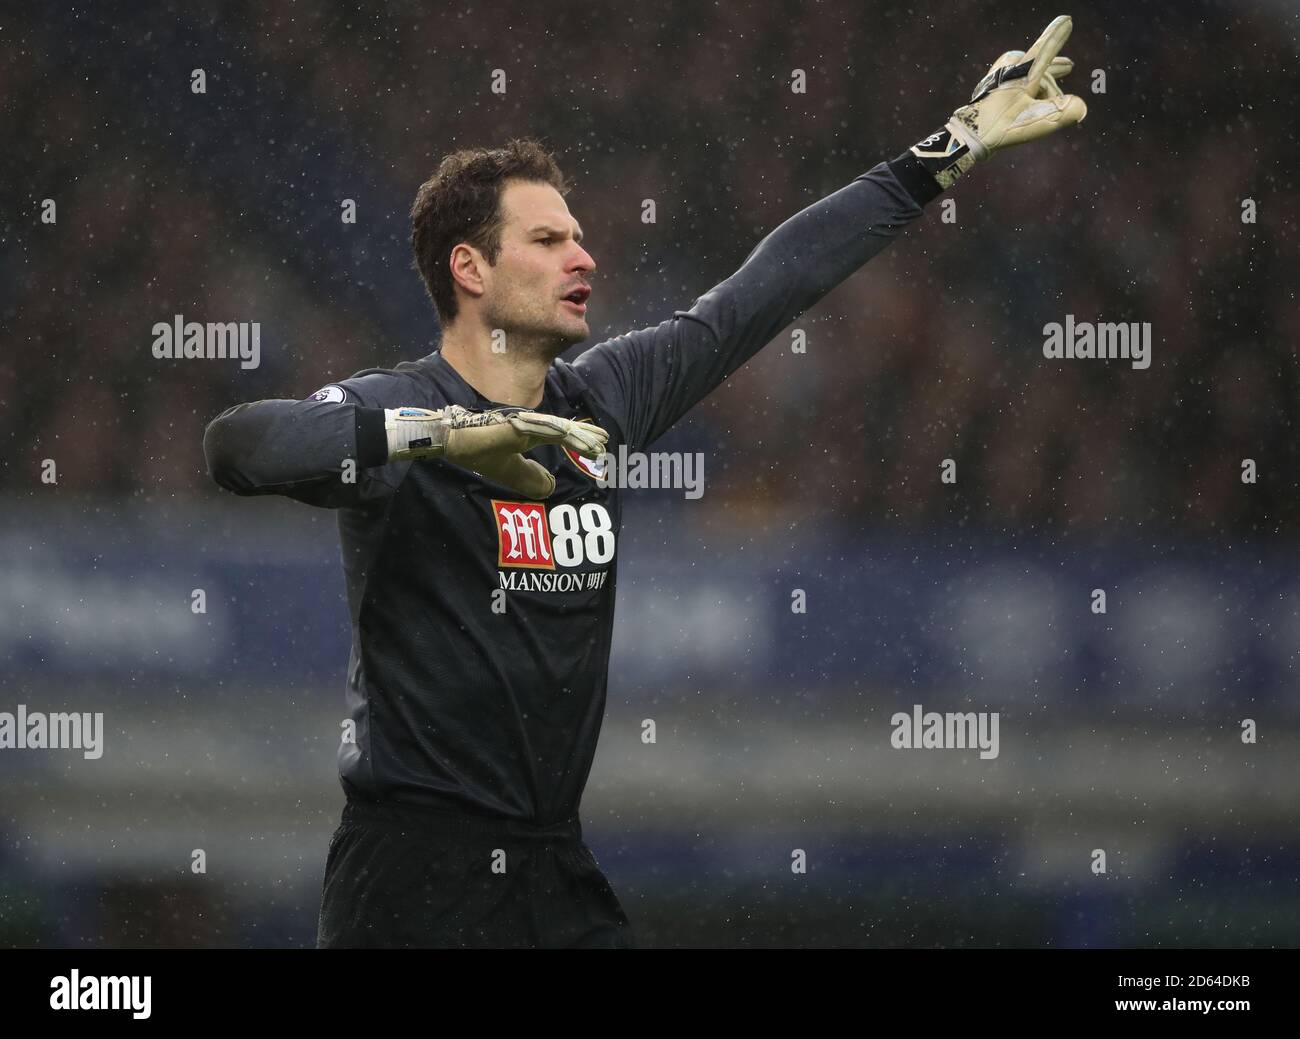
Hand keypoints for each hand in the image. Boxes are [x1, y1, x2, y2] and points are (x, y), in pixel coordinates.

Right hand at [385, 405, 608, 498]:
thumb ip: (528, 477)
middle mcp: (531, 426)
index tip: (595, 450)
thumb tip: (551, 487)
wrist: (453, 441)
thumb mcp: (508, 471)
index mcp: (527, 434)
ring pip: (563, 430)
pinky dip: (569, 438)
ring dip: (583, 438)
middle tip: (605, 443)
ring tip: (600, 444)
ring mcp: (527, 424)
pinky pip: (551, 432)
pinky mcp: (521, 426)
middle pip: (566, 430)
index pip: (559, 436)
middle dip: (586, 437)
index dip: (578, 442)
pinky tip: (582, 443)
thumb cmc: (476, 451)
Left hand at [907, 15, 1086, 190]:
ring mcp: (1000, 75)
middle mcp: (1011, 68)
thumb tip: (1081, 108)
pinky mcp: (993, 86)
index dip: (1057, 36)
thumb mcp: (1035, 121)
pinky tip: (1032, 91)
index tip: (1067, 19)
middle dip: (1056, 69)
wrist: (969, 135)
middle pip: (1041, 66)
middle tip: (1069, 66)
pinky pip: (1018, 81)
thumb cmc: (1001, 126)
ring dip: (1044, 81)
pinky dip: (1030, 86)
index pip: (1045, 49)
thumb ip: (1062, 112)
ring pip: (1030, 74)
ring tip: (1058, 77)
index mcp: (1023, 71)